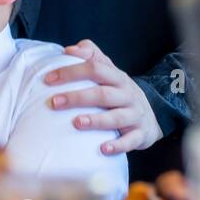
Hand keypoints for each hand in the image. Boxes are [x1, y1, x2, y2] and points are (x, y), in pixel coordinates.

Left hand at [43, 39, 161, 155]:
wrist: (151, 117)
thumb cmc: (120, 93)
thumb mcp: (111, 73)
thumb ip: (92, 57)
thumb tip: (69, 49)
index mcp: (117, 77)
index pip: (95, 68)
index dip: (72, 72)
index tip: (48, 79)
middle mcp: (127, 94)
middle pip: (103, 93)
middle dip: (78, 97)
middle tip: (55, 102)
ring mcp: (134, 115)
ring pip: (116, 117)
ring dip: (96, 120)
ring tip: (76, 123)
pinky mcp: (139, 135)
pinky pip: (130, 141)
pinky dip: (117, 145)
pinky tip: (102, 149)